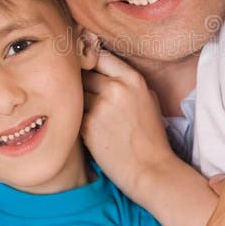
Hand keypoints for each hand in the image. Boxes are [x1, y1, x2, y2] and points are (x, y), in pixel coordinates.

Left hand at [81, 49, 172, 197]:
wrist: (149, 169)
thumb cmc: (150, 136)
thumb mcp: (148, 98)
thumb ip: (127, 80)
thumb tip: (102, 64)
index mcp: (133, 78)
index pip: (100, 56)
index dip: (91, 63)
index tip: (88, 70)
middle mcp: (116, 88)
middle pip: (84, 73)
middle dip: (83, 83)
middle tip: (89, 97)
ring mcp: (100, 106)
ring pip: (76, 93)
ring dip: (78, 102)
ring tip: (93, 116)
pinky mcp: (87, 125)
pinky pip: (74, 114)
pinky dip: (78, 120)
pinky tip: (92, 131)